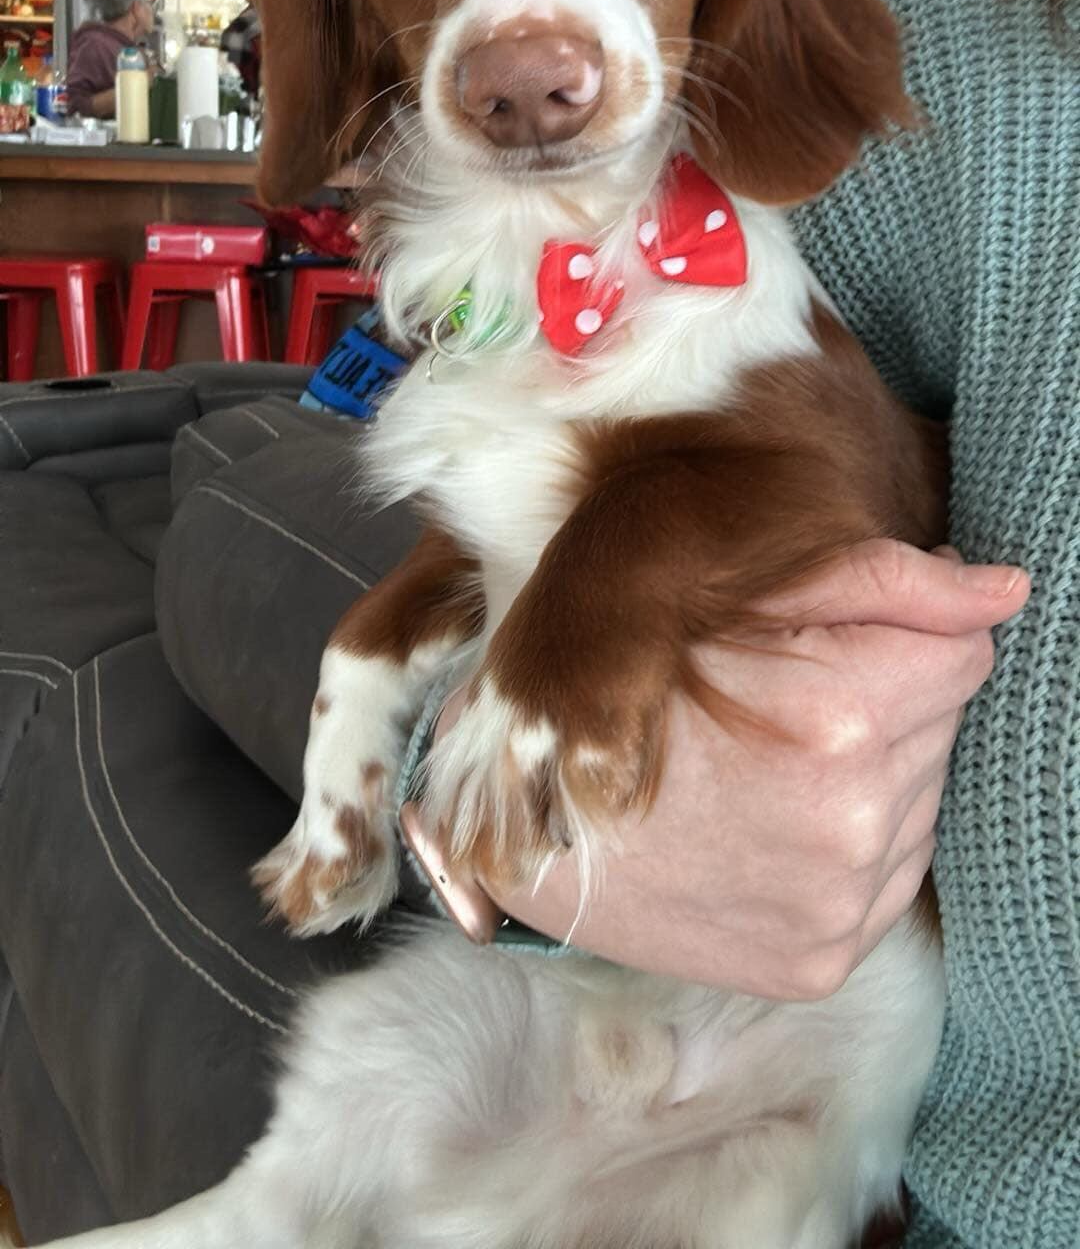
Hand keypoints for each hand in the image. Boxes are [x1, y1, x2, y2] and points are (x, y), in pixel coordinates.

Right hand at [436, 541, 1026, 998]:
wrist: (519, 817)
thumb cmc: (611, 682)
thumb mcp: (726, 595)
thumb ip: (881, 580)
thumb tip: (1005, 587)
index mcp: (839, 719)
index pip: (963, 651)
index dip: (906, 626)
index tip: (842, 629)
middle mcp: (856, 824)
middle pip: (945, 721)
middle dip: (886, 691)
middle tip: (780, 691)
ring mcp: (840, 906)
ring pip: (925, 797)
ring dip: (876, 767)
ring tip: (771, 754)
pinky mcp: (820, 961)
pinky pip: (892, 876)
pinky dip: (852, 839)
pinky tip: (775, 815)